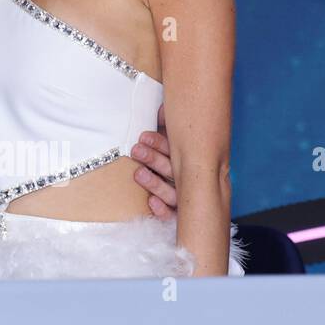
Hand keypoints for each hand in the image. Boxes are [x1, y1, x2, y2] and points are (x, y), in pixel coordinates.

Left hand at [131, 104, 177, 219]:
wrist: (186, 185)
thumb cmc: (170, 153)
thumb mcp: (171, 137)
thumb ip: (165, 123)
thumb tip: (162, 109)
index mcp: (186, 158)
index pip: (176, 150)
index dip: (160, 143)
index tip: (143, 136)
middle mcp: (187, 177)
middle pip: (172, 169)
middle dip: (154, 159)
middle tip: (137, 150)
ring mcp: (183, 196)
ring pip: (172, 192)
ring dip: (155, 183)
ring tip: (138, 173)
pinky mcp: (177, 213)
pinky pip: (172, 214)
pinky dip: (163, 210)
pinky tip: (151, 202)